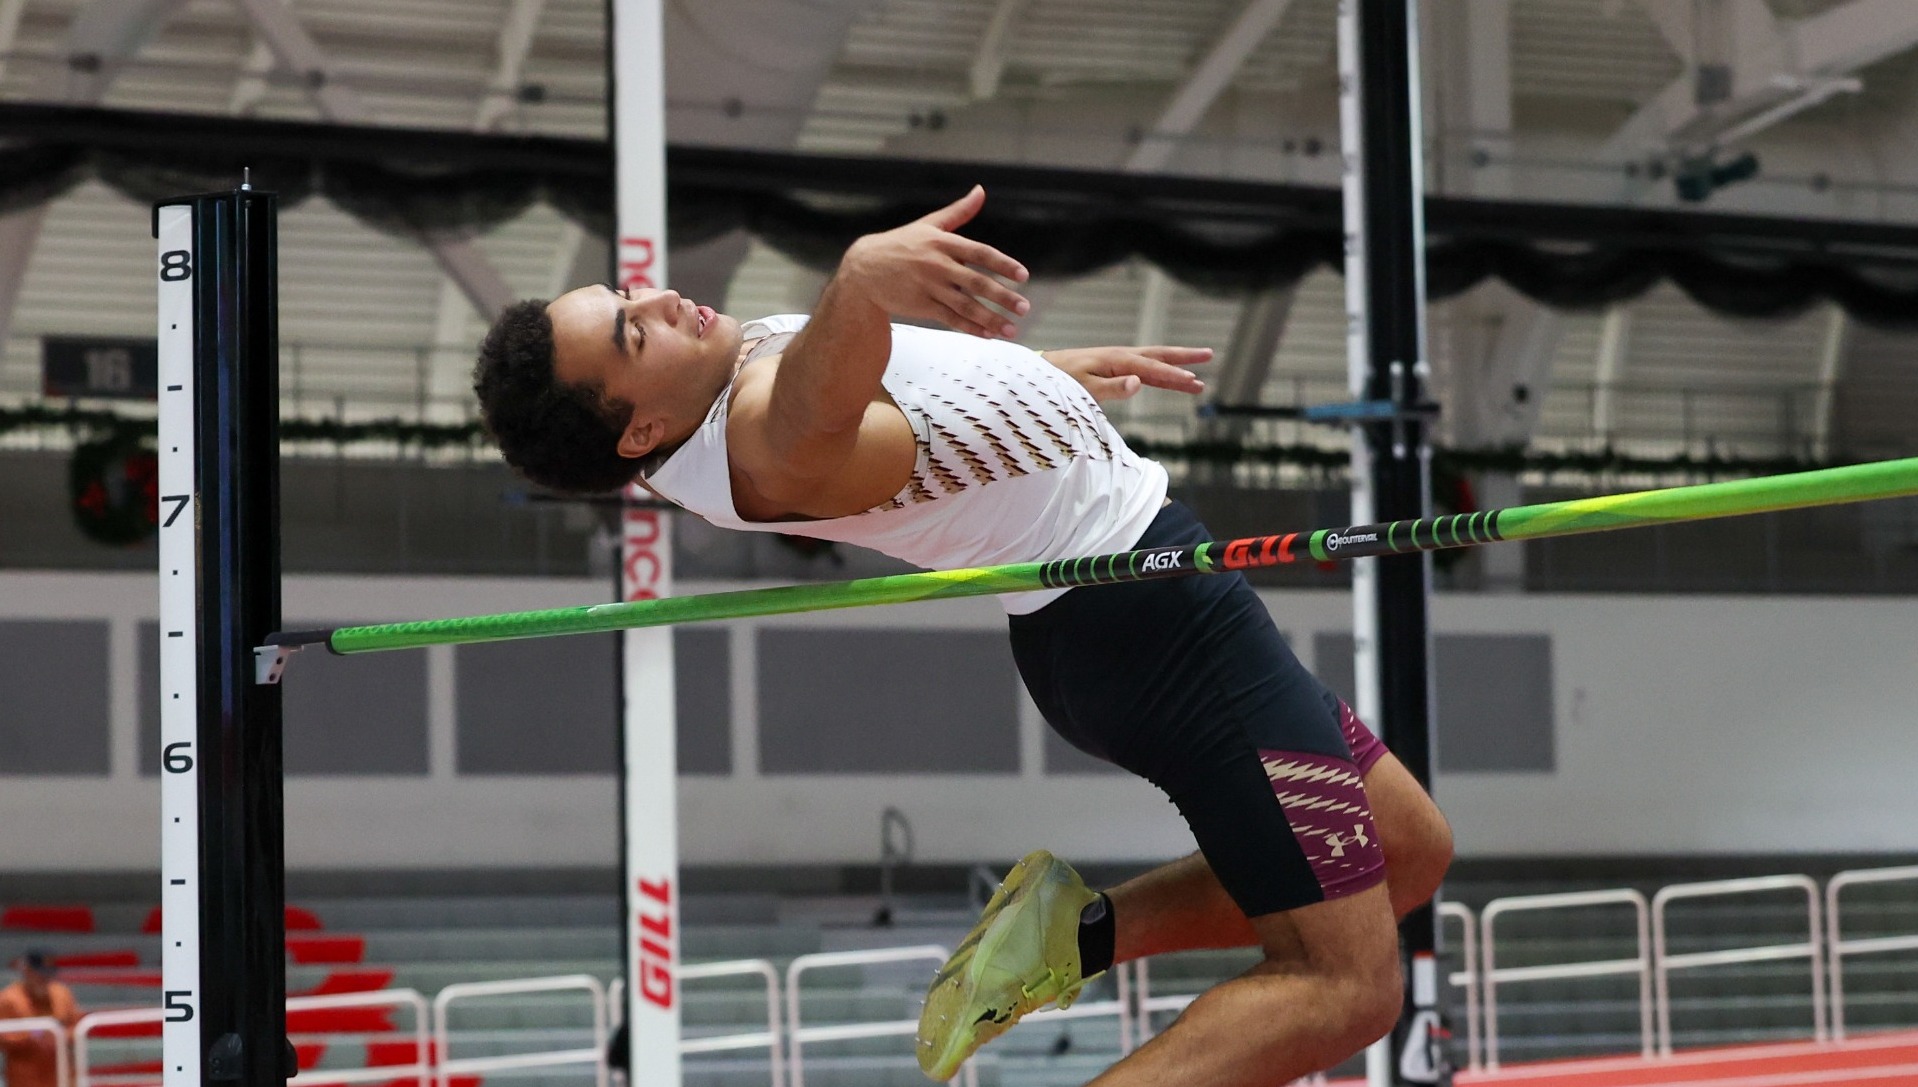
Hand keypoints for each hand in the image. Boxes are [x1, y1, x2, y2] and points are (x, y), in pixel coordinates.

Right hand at [838, 186, 1030, 338]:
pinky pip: (950, 319)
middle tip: (1024, 307)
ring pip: (966, 306)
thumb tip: (980, 191)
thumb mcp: (928, 224)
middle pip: (977, 282)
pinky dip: (970, 328)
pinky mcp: (921, 306)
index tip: (1023, 276)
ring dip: (991, 319)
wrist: (864, 270)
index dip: (1003, 264)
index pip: (980, 253)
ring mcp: (929, 287)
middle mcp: (937, 265)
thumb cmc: (899, 244)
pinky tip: (987, 335)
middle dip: (1003, 297)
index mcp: (942, 242)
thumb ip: (959, 211)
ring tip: (1011, 329)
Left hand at [1040, 345, 1211, 401]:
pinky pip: (1142, 368)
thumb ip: (1111, 387)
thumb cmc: (1059, 381)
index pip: (1152, 369)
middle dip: (1184, 357)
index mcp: (1117, 360)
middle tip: (1209, 354)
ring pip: (1153, 361)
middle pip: (1159, 355)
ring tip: (1197, 374)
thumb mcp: (1083, 388)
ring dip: (1175, 366)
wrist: (1041, 370)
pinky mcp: (1112, 367)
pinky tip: (1166, 377)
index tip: (1194, 382)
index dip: (1174, 376)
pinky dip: (1159, 371)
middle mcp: (1121, 356)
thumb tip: (1138, 383)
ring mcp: (1117, 360)